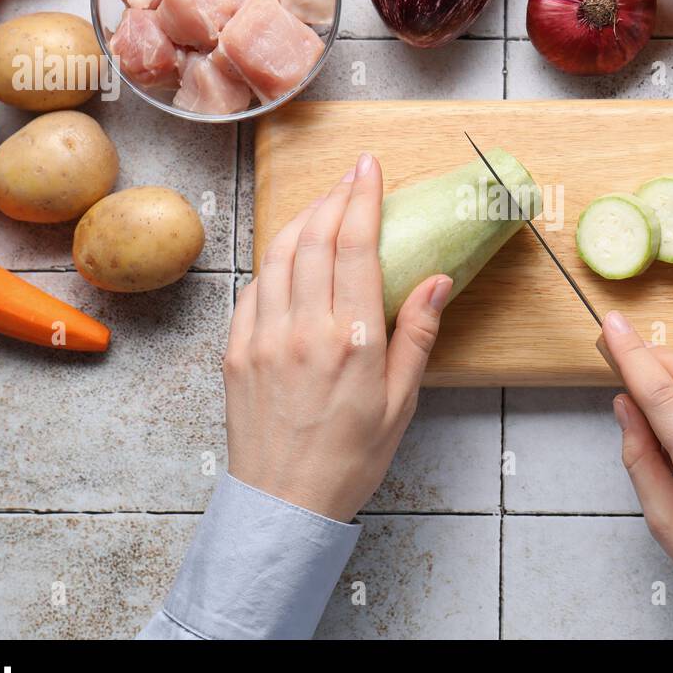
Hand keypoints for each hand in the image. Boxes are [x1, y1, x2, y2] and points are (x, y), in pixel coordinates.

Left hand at [223, 153, 452, 522]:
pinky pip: (253, 288)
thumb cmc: (351, 458)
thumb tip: (436, 279)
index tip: (370, 169)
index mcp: (352, 340)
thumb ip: (417, 334)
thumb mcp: (402, 401)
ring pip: (278, 255)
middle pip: (316, 239)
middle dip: (335, 196)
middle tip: (352, 174)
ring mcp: (262, 337)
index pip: (355, 247)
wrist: (284, 504)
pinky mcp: (236, 351)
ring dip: (302, 219)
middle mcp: (303, 330)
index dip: (362, 198)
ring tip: (323, 203)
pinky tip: (289, 254)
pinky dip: (273, 260)